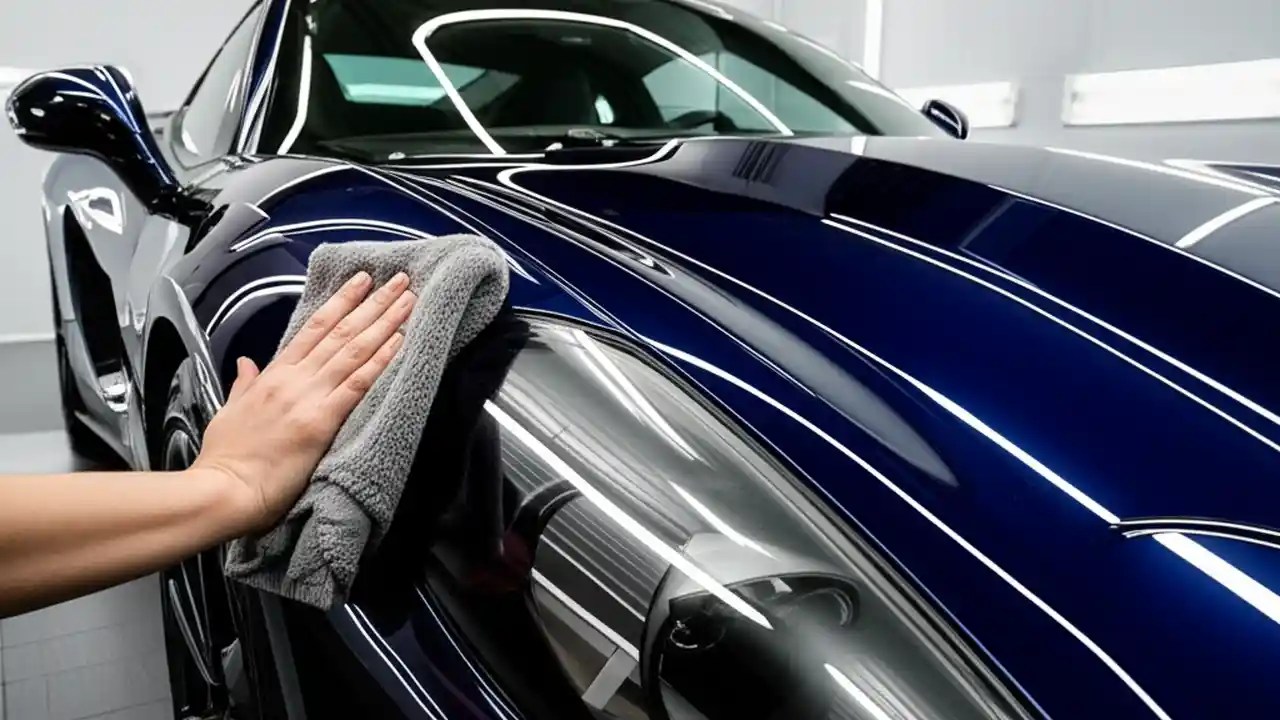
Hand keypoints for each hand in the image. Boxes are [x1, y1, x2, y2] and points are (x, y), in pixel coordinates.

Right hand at [193, 271, 415, 532]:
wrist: (222, 490)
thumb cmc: (225, 460)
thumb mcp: (229, 412)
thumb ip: (243, 384)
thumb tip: (247, 363)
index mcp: (273, 376)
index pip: (314, 328)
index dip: (341, 302)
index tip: (361, 281)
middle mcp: (294, 380)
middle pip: (341, 331)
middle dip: (373, 302)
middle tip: (400, 279)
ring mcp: (308, 397)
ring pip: (354, 350)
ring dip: (385, 322)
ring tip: (408, 299)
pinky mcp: (321, 421)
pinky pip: (357, 384)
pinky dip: (380, 360)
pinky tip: (400, 341)